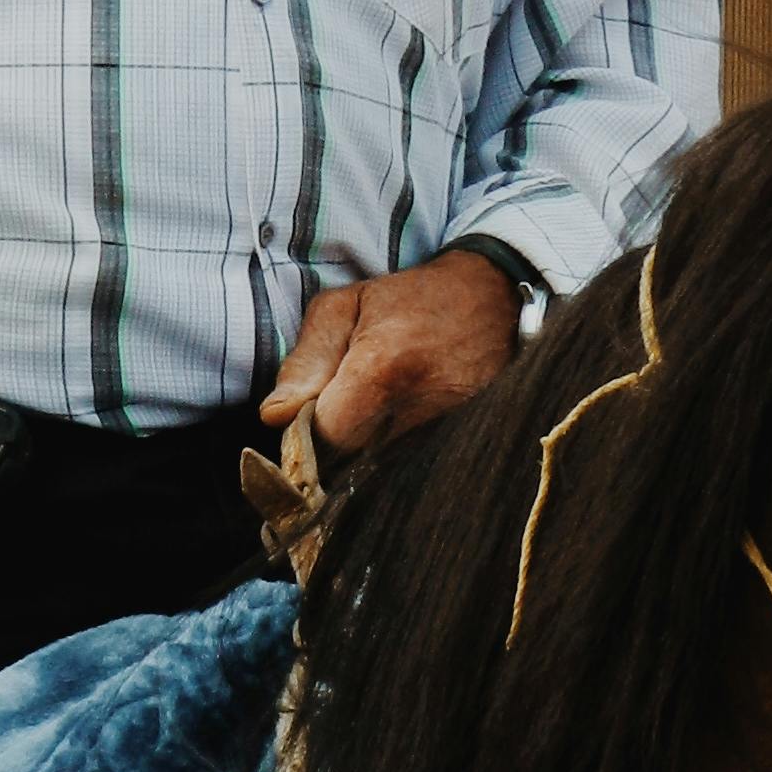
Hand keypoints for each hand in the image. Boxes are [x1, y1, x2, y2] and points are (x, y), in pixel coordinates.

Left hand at [262, 248, 520, 455]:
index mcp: (384, 367)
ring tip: (379, 409)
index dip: (308, 433)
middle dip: (337, 444)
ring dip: (368, 451)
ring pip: (383, 472)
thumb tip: (275, 417)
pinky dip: (399, 452)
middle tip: (344, 407)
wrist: (495, 299)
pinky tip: (404, 421)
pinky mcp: (470, 445)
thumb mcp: (344, 308)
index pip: (326, 436)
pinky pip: (415, 469)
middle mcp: (423, 408)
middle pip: (352, 463)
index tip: (309, 414)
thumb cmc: (411, 299)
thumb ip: (304, 362)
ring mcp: (453, 433)